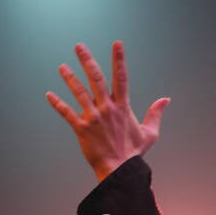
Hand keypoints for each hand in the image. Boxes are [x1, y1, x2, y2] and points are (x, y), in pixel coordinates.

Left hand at [46, 41, 170, 182]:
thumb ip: (155, 114)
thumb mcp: (150, 133)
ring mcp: (93, 118)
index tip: (117, 44)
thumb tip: (166, 100)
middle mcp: (107, 109)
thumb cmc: (133, 153)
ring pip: (80, 92)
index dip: (119, 60)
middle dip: (87, 61)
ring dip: (70, 78)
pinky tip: (49, 95)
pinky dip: (58, 104)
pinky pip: (67, 113)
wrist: (120, 170)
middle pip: (97, 79)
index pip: (121, 78)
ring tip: (62, 66)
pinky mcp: (81, 129)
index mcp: (122, 107)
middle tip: (79, 46)